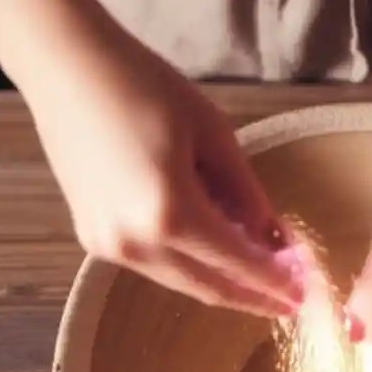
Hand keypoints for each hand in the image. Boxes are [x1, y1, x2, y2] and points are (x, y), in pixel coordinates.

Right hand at [24, 31, 299, 317]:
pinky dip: (188, 265)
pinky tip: (213, 254)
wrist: (66, 70)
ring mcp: (108, 245)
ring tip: (259, 281)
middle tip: (288, 302)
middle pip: (208, 287)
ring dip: (221, 283)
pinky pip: (153, 265)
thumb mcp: (213, 135)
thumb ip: (247, 195)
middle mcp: (136, 242)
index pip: (238, 264)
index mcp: (170, 213)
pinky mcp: (93, 238)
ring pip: (180, 281)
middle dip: (252, 297)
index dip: (275, 284)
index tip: (304, 295)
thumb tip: (276, 240)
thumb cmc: (142, 87)